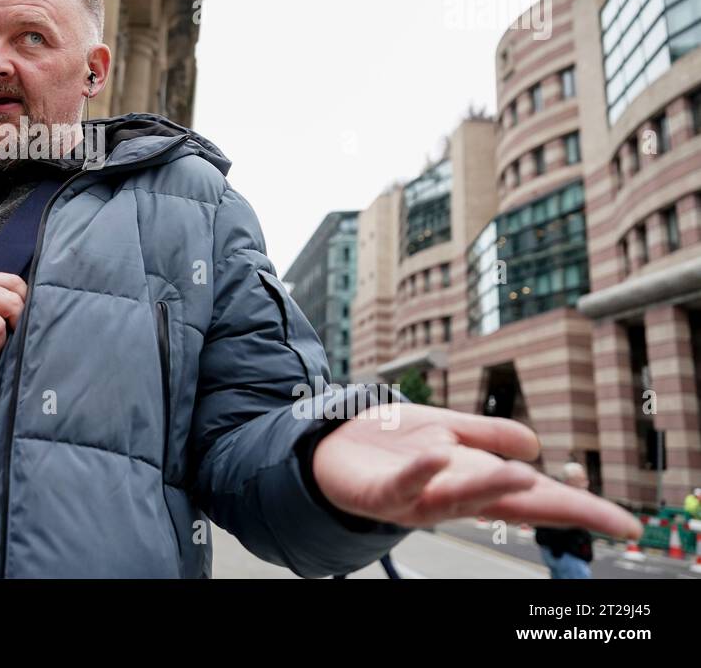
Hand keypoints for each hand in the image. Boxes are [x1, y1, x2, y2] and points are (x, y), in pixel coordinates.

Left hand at [311, 403, 642, 539]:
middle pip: (510, 506)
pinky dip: (421, 472)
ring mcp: (415, 499)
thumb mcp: (446, 429)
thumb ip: (488, 435)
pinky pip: (402, 486)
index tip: (627, 524)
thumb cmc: (388, 444)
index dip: (580, 508)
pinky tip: (438, 455)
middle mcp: (452, 496)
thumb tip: (537, 447)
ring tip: (530, 478)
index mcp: (474, 480)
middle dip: (557, 510)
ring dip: (494, 489)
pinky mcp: (379, 493)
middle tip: (605, 519)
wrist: (328, 446)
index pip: (536, 498)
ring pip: (461, 500)